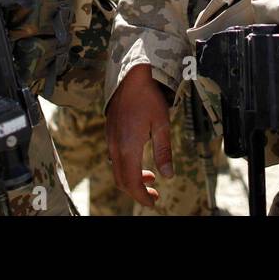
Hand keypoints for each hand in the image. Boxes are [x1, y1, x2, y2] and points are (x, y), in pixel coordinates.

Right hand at [105, 64, 172, 206]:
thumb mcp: (161, 124)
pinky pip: (115, 160)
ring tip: (151, 179)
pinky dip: (127, 168)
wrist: (131, 77)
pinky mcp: (110, 134)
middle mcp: (116, 146)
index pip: (132, 182)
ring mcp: (110, 140)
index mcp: (128, 147)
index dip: (142, 197)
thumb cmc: (149, 98)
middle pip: (122, 181)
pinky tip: (140, 162)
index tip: (154, 202)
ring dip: (132, 180)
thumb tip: (168, 176)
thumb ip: (163, 152)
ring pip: (117, 171)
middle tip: (154, 195)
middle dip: (137, 192)